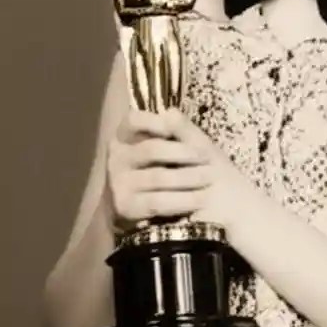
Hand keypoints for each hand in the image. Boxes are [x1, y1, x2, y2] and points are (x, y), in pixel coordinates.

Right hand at [104, 108, 250, 234]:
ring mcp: (118, 183)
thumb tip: (170, 111)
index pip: (132, 120)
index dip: (153, 122)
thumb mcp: (190, 147)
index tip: (173, 130)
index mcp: (129, 137)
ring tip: (209, 179)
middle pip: (151, 148)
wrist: (183, 215)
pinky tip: (200, 200)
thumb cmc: (186, 171)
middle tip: (208, 159)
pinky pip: (157, 201)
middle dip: (184, 153)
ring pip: (157, 176)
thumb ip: (182, 130)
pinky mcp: (125, 207)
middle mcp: (117, 158)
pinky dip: (183, 200)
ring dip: (189, 177)